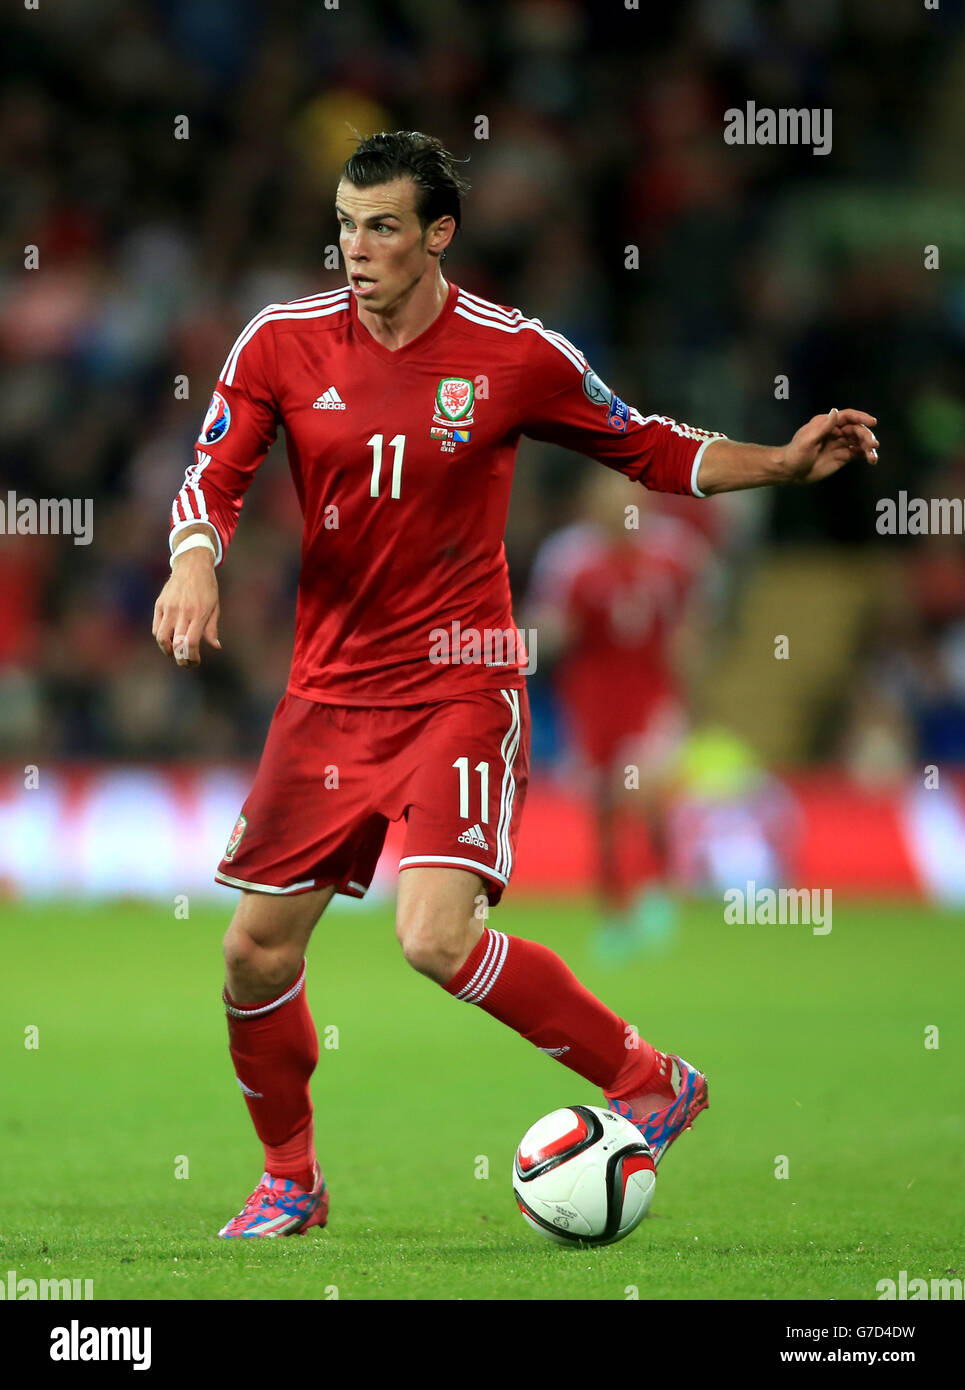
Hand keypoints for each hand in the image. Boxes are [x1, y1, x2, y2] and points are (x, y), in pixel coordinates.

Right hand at [153, 549, 220, 667]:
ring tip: (174, 652)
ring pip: (161, 638)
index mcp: (198, 613)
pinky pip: (156, 627)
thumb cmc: (207, 587)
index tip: (194, 662)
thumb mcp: (214, 606)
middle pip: (176, 644)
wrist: (192, 565)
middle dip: (181, 659)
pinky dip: (161, 638)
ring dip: (167, 650)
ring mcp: (169, 608)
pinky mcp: (160, 604)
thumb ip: (212, 628)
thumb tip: (215, 646)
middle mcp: (182, 611)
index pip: (191, 643)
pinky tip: (169, 639)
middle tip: (185, 662)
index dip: (192, 657)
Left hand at [782, 408, 877, 483]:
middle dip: (866, 436)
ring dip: (868, 447)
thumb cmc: (795, 454)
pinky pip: (857, 453)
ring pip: (859, 441)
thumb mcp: (808, 440)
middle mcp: (835, 432)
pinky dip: (865, 455)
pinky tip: (870, 460)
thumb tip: (835, 411)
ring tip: (872, 457)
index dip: (861, 417)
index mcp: (826, 423)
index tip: (873, 422)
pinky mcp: (842, 456)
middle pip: (856, 429)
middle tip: (872, 445)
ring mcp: (839, 444)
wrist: (790, 472)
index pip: (847, 417)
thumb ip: (823, 427)